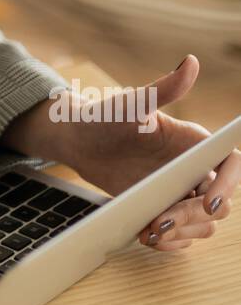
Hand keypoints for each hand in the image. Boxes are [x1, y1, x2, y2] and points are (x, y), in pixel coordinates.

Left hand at [7, 56, 240, 251]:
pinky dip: (171, 242)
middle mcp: (194, 168)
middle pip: (217, 203)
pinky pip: (181, 234)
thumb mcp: (133, 103)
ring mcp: (179, 191)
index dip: (229, 184)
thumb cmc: (106, 116)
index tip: (208, 200)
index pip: (231, 164)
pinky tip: (149, 238)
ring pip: (202, 223)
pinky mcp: (162, 208)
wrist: (78, 141)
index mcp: (194, 143)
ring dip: (183, 232)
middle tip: (160, 220)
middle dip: (193, 216)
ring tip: (151, 230)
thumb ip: (164, 88)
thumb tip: (191, 62)